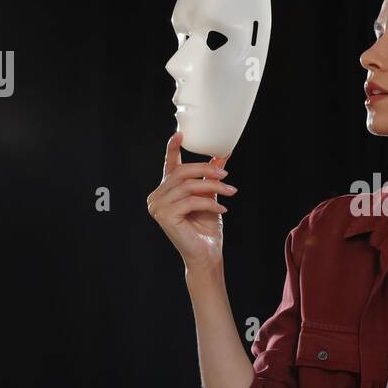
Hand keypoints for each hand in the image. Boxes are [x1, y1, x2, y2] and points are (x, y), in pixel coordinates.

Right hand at [146, 130, 236, 270]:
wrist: (206, 254)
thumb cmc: (206, 228)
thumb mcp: (210, 196)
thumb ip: (210, 176)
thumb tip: (221, 156)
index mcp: (167, 190)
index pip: (169, 166)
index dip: (173, 148)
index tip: (180, 133)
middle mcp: (157, 196)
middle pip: (182, 173)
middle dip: (206, 171)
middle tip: (226, 176)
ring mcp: (157, 206)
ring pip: (188, 186)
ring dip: (212, 187)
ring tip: (230, 192)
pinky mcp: (164, 216)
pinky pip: (190, 201)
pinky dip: (209, 203)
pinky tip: (221, 210)